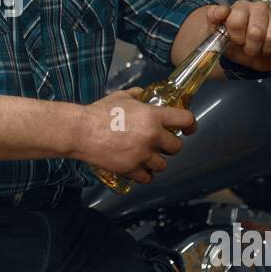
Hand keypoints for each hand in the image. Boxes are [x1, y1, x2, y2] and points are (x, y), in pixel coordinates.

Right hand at [76, 87, 195, 184]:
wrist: (80, 131)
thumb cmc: (99, 112)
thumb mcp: (120, 97)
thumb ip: (136, 95)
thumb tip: (142, 94)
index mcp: (153, 116)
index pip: (186, 119)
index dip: (190, 124)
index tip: (189, 129)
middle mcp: (152, 136)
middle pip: (177, 147)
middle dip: (169, 146)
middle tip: (160, 144)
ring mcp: (142, 154)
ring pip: (163, 165)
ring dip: (157, 161)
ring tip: (147, 157)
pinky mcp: (131, 169)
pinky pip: (147, 177)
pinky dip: (144, 174)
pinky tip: (139, 169)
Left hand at [203, 2, 270, 73]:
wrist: (247, 55)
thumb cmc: (232, 42)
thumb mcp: (216, 32)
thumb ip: (213, 18)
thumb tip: (221, 11)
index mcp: (241, 7)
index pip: (237, 21)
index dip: (236, 37)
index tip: (235, 40)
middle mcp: (261, 8)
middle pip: (256, 32)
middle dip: (250, 47)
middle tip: (248, 48)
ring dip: (264, 50)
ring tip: (260, 49)